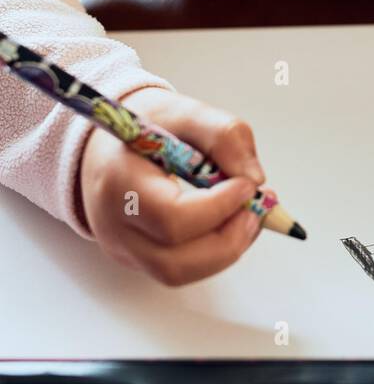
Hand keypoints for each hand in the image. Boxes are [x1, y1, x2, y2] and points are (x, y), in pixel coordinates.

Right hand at [77, 87, 266, 285]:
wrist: (107, 145)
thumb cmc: (145, 126)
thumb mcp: (182, 110)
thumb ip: (223, 135)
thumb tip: (254, 178)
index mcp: (119, 181)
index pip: (170, 216)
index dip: (218, 207)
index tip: (247, 185)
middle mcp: (114, 225)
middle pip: (173, 261)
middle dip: (228, 239)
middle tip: (257, 208)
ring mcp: (123, 248)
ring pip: (178, 274)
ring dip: (226, 251)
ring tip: (249, 217)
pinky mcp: (137, 259)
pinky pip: (179, 271)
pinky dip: (214, 254)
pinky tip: (231, 225)